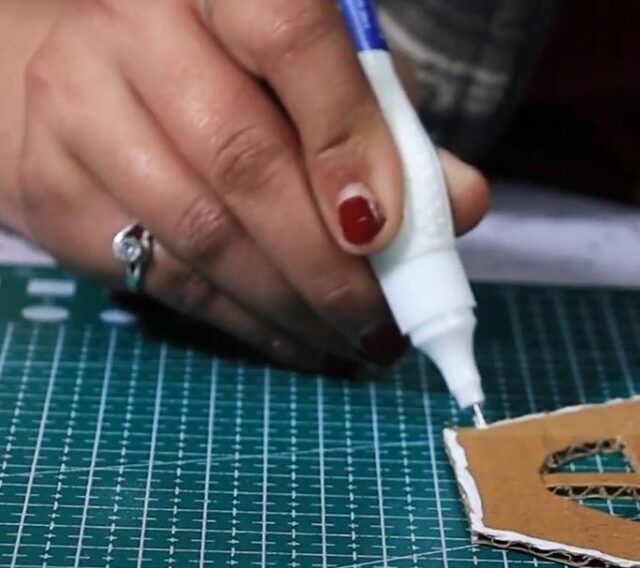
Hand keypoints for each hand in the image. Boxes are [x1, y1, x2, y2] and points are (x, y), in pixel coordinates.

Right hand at [14, 0, 488, 370]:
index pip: (286, 35)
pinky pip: (167, 277)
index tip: (386, 225)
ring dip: (297, 305)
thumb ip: (391, 129)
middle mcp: (133, 27)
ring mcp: (78, 106)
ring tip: (359, 340)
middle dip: (330, 260)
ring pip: (204, 231)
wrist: (86, 82)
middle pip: (243, 154)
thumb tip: (462, 203)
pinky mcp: (54, 190)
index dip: (345, 132)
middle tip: (388, 320)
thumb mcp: (325, 77)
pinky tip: (302, 340)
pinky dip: (251, 324)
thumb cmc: (235, 76)